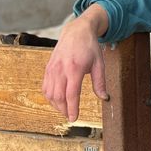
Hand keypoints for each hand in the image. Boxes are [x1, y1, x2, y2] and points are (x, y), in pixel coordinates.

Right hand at [42, 7, 109, 121]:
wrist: (76, 32)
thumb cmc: (89, 47)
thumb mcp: (100, 63)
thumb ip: (100, 82)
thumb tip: (104, 97)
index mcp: (75, 69)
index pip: (71, 94)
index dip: (72, 108)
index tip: (74, 118)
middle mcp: (61, 70)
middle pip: (59, 96)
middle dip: (64, 109)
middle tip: (71, 116)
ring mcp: (52, 69)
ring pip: (50, 94)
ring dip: (56, 105)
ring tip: (65, 110)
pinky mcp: (48, 69)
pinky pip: (45, 87)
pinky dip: (50, 97)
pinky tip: (57, 100)